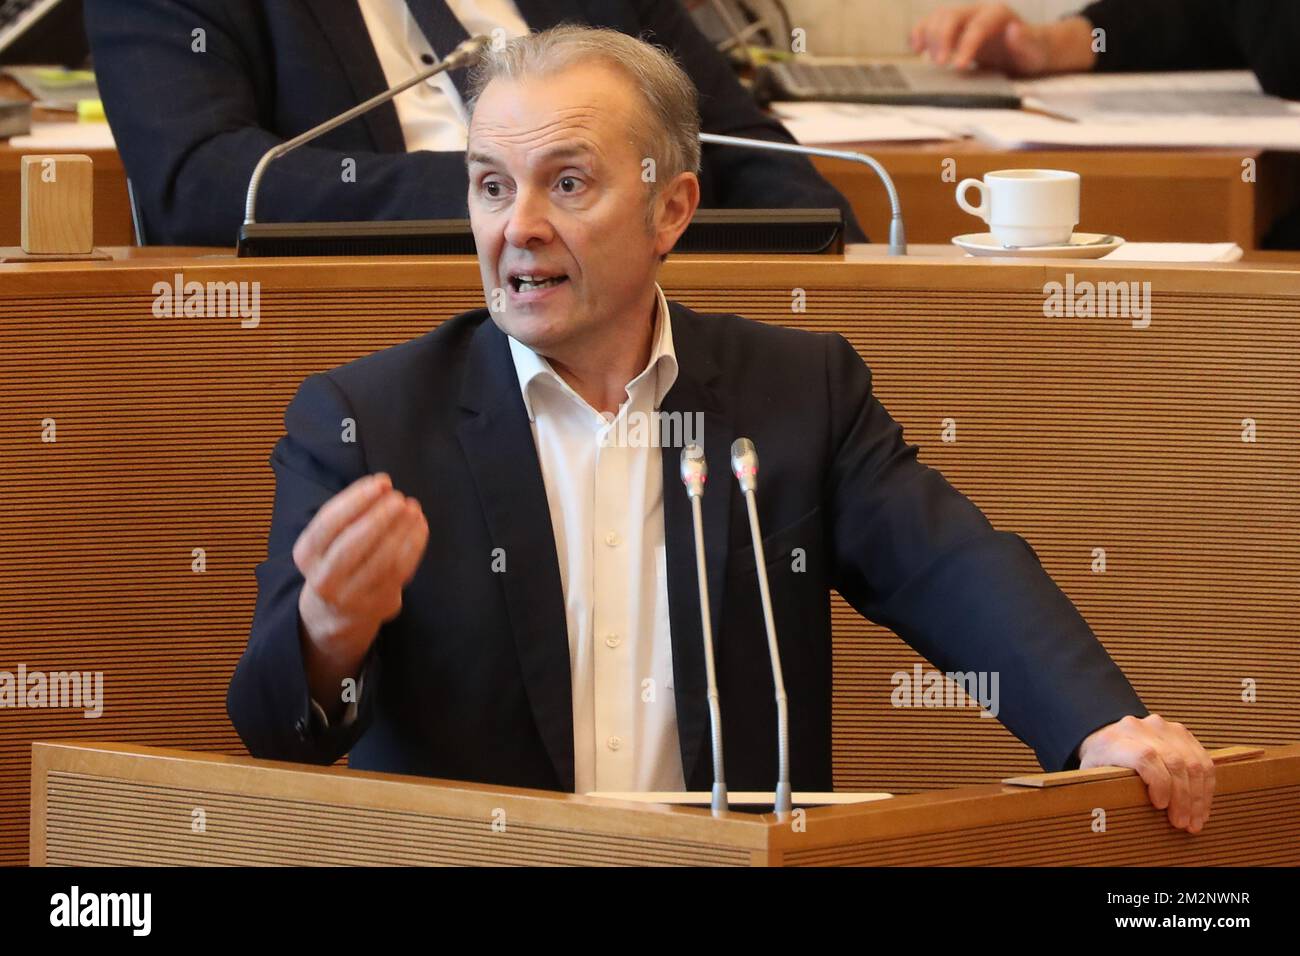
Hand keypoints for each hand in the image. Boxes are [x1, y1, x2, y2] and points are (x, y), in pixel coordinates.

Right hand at [293, 473, 428, 696]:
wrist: (337, 612)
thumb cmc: (338, 560)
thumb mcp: (328, 539)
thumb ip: (350, 513)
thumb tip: (382, 486)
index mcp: (306, 555)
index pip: (328, 523)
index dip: (356, 499)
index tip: (381, 482)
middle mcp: (324, 579)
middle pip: (353, 543)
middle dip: (379, 516)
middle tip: (398, 497)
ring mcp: (351, 596)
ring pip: (381, 559)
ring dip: (401, 530)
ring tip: (412, 508)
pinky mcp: (378, 604)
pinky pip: (400, 571)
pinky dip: (413, 545)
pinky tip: (419, 525)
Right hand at [909, 4, 1095, 75]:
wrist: (1025, 49)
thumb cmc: (1030, 52)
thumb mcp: (1035, 50)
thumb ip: (1027, 40)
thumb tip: (1014, 30)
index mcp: (998, 15)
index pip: (977, 26)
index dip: (966, 44)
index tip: (958, 66)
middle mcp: (978, 11)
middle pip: (952, 15)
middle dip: (942, 38)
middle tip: (940, 64)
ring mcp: (963, 18)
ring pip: (938, 17)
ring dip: (929, 36)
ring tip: (931, 60)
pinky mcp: (952, 29)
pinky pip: (931, 24)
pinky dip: (920, 33)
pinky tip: (915, 48)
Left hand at [1078, 714, 1215, 832]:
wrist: (1107, 735)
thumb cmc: (1101, 763)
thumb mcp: (1091, 776)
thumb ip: (1100, 790)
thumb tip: (1105, 820)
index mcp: (1115, 741)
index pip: (1144, 757)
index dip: (1159, 782)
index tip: (1161, 806)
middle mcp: (1140, 729)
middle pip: (1173, 762)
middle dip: (1183, 799)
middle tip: (1182, 824)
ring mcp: (1163, 728)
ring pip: (1193, 763)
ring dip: (1198, 797)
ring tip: (1194, 821)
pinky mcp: (1181, 733)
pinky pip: (1202, 760)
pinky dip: (1205, 787)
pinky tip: (1201, 807)